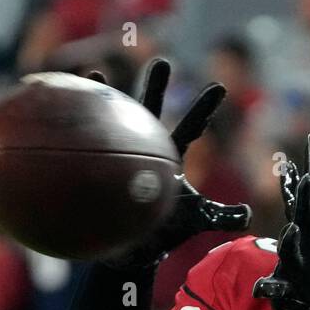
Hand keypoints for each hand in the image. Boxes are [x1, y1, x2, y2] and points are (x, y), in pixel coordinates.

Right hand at [91, 60, 250, 269]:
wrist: (140, 248)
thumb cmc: (169, 231)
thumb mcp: (198, 221)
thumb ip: (223, 215)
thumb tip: (248, 215)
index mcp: (172, 157)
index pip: (190, 127)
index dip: (202, 109)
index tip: (218, 86)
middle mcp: (147, 150)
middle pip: (151, 112)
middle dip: (156, 86)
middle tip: (162, 61)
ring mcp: (122, 156)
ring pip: (113, 122)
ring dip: (105, 97)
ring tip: (95, 72)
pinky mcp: (102, 168)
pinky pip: (86, 148)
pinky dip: (75, 132)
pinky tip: (61, 114)